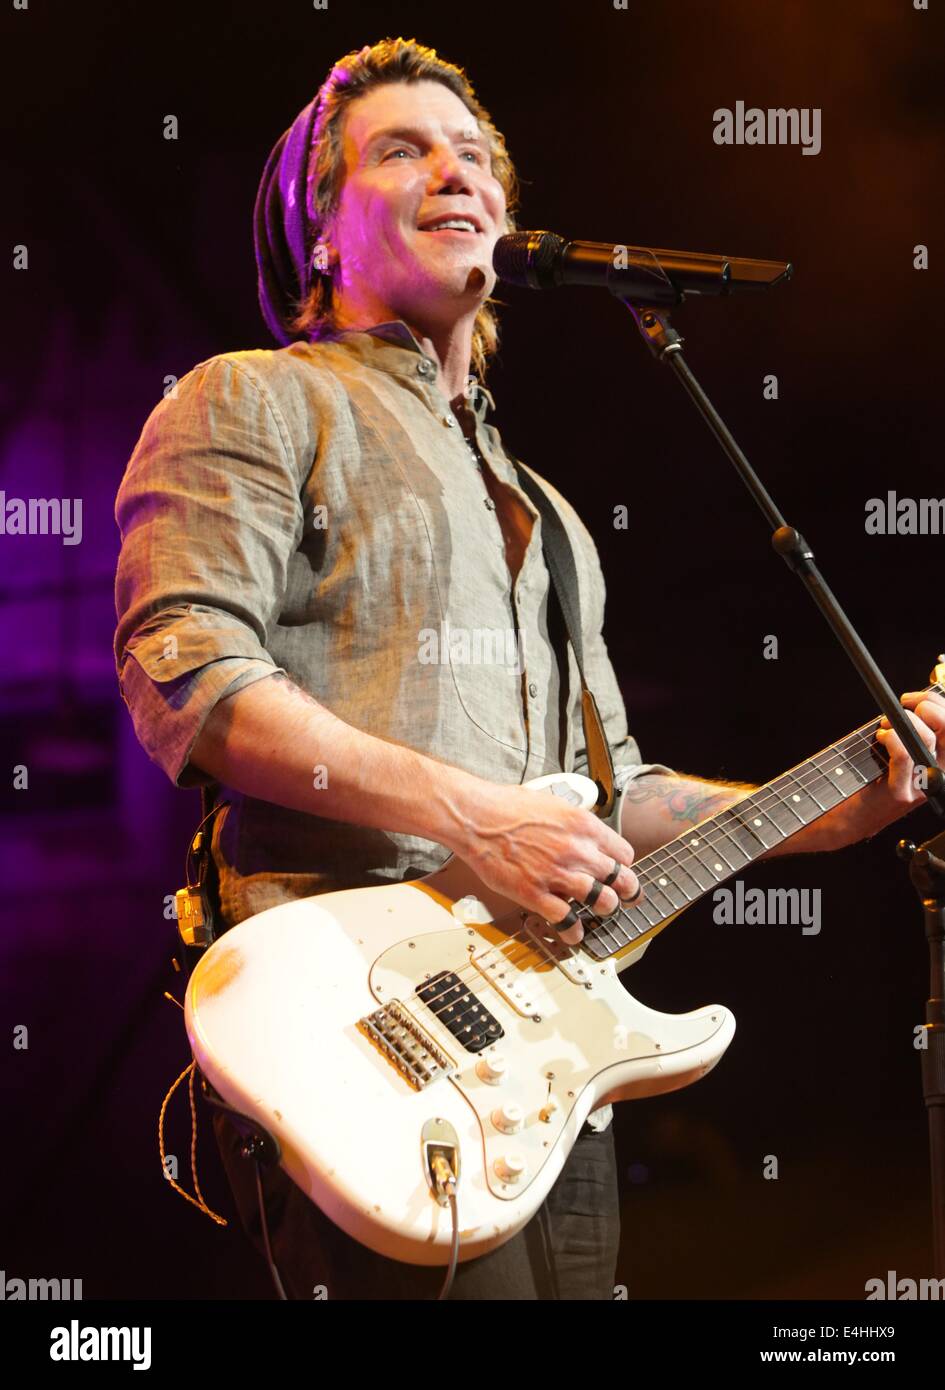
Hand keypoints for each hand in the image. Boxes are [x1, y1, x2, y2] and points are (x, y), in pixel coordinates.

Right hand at [452, 782, 639, 944]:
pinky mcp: (534, 893)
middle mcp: (576, 850)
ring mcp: (556, 873)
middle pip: (621, 880)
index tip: (619, 871)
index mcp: (582, 825)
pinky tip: (573, 932)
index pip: (624, 853)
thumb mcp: (553, 803)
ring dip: (604, 910)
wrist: (476, 817)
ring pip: (602, 902)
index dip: (623, 865)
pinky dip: (574, 931)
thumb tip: (585, 833)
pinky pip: (566, 920)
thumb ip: (574, 822)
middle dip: (626, 892)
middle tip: (626, 898)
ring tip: (600, 912)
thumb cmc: (506, 807)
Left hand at [875, 689, 944, 804]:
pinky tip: (880, 738)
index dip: (935, 702)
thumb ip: (913, 729)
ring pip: (927, 739)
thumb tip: (914, 702)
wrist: (849, 816)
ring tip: (884, 726)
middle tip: (903, 708)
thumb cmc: (871, 777)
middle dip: (925, 707)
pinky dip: (891, 739)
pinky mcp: (902, 794)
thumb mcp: (898, 748)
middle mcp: (938, 774)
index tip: (913, 698)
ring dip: (902, 722)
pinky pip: (904, 756)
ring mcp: (923, 787)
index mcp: (941, 761)